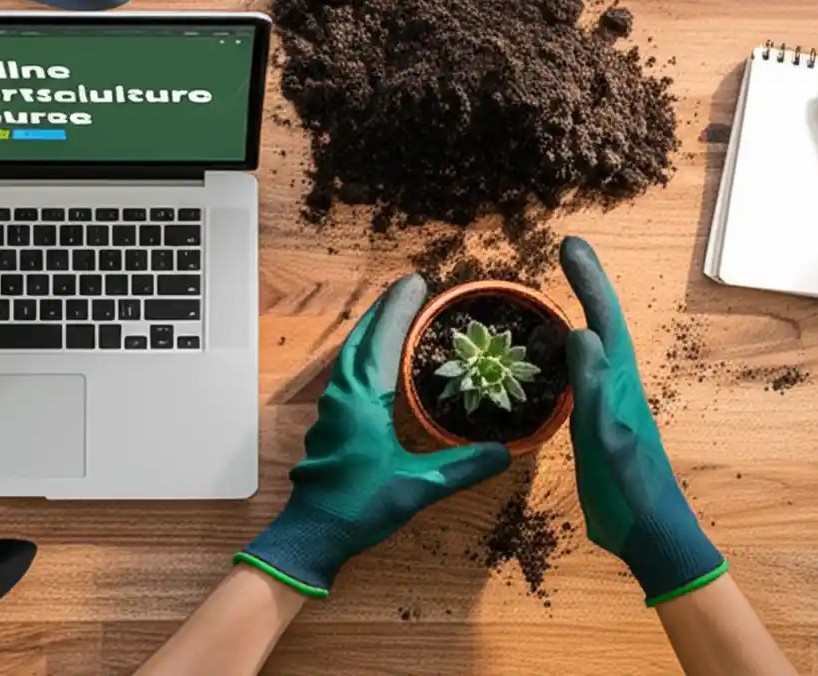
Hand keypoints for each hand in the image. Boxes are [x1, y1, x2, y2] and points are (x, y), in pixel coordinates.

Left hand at [236, 274, 511, 597]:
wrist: (312, 535)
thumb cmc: (359, 507)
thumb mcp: (417, 488)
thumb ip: (462, 469)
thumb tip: (505, 453)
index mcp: (362, 399)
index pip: (384, 340)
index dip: (400, 308)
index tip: (416, 282)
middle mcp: (342, 396)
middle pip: (361, 339)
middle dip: (383, 310)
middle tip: (407, 288)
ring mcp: (330, 409)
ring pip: (348, 356)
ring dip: (370, 332)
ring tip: (392, 316)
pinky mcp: (328, 424)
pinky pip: (345, 375)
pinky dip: (362, 357)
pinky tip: (375, 365)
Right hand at [560, 236, 726, 605]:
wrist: (651, 535)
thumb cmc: (629, 491)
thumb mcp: (606, 438)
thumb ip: (593, 387)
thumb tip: (579, 331)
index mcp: (620, 384)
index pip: (603, 320)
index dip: (588, 282)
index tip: (569, 245)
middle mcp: (616, 385)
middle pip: (600, 324)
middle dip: (585, 285)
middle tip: (565, 249)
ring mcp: (607, 405)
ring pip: (591, 348)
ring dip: (575, 316)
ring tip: (551, 296)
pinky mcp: (596, 427)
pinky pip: (579, 378)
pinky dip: (564, 357)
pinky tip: (549, 362)